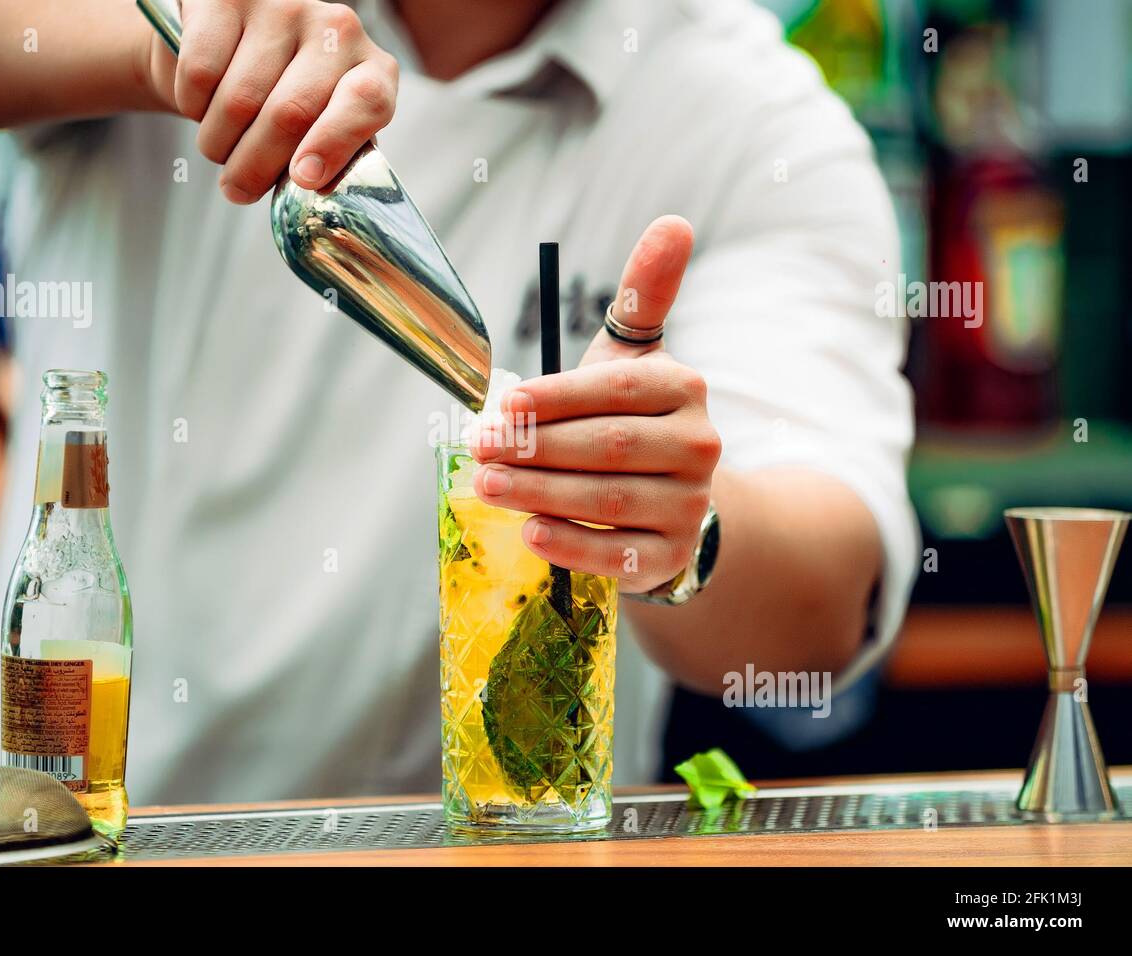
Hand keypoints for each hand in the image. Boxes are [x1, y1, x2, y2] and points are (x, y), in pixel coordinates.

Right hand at [143, 0, 397, 202]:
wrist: (227, 52)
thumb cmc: (282, 105)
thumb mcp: (319, 135)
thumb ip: (326, 160)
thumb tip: (308, 187)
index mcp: (372, 70)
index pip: (367, 102)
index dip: (333, 144)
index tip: (304, 180)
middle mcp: (335, 29)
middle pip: (290, 113)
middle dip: (255, 167)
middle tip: (238, 190)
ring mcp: (283, 6)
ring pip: (240, 100)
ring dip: (219, 143)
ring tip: (220, 149)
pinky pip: (202, 72)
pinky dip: (192, 105)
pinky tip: (202, 106)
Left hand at [469, 216, 720, 592]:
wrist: (672, 500)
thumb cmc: (633, 419)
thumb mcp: (634, 359)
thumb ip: (643, 296)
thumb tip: (674, 222)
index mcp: (683, 388)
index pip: (615, 390)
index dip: (555, 398)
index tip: (500, 406)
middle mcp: (698, 445)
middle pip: (608, 446)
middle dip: (535, 448)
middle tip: (478, 450)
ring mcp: (689, 505)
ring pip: (607, 500)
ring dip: (540, 494)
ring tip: (487, 486)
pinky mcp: (670, 556)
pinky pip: (616, 555)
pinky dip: (570, 546)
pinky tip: (529, 532)